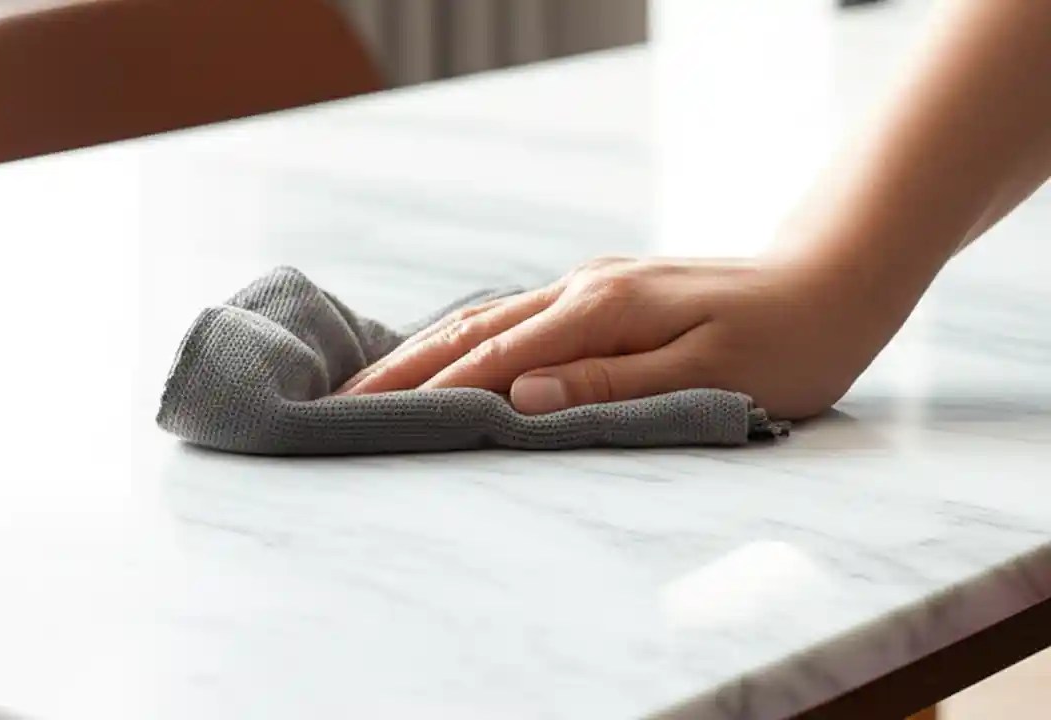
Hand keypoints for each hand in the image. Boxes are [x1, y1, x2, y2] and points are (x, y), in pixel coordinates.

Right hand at [337, 256, 905, 418]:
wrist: (836, 275)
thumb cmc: (788, 339)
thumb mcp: (712, 374)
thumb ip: (613, 385)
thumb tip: (522, 398)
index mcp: (603, 311)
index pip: (496, 361)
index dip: (430, 394)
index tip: (368, 421)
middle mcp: (584, 289)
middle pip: (472, 332)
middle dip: (402, 369)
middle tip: (338, 402)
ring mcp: (592, 286)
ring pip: (487, 319)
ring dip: (424, 350)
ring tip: (369, 380)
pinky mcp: (604, 293)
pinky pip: (515, 316)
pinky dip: (465, 337)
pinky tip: (445, 351)